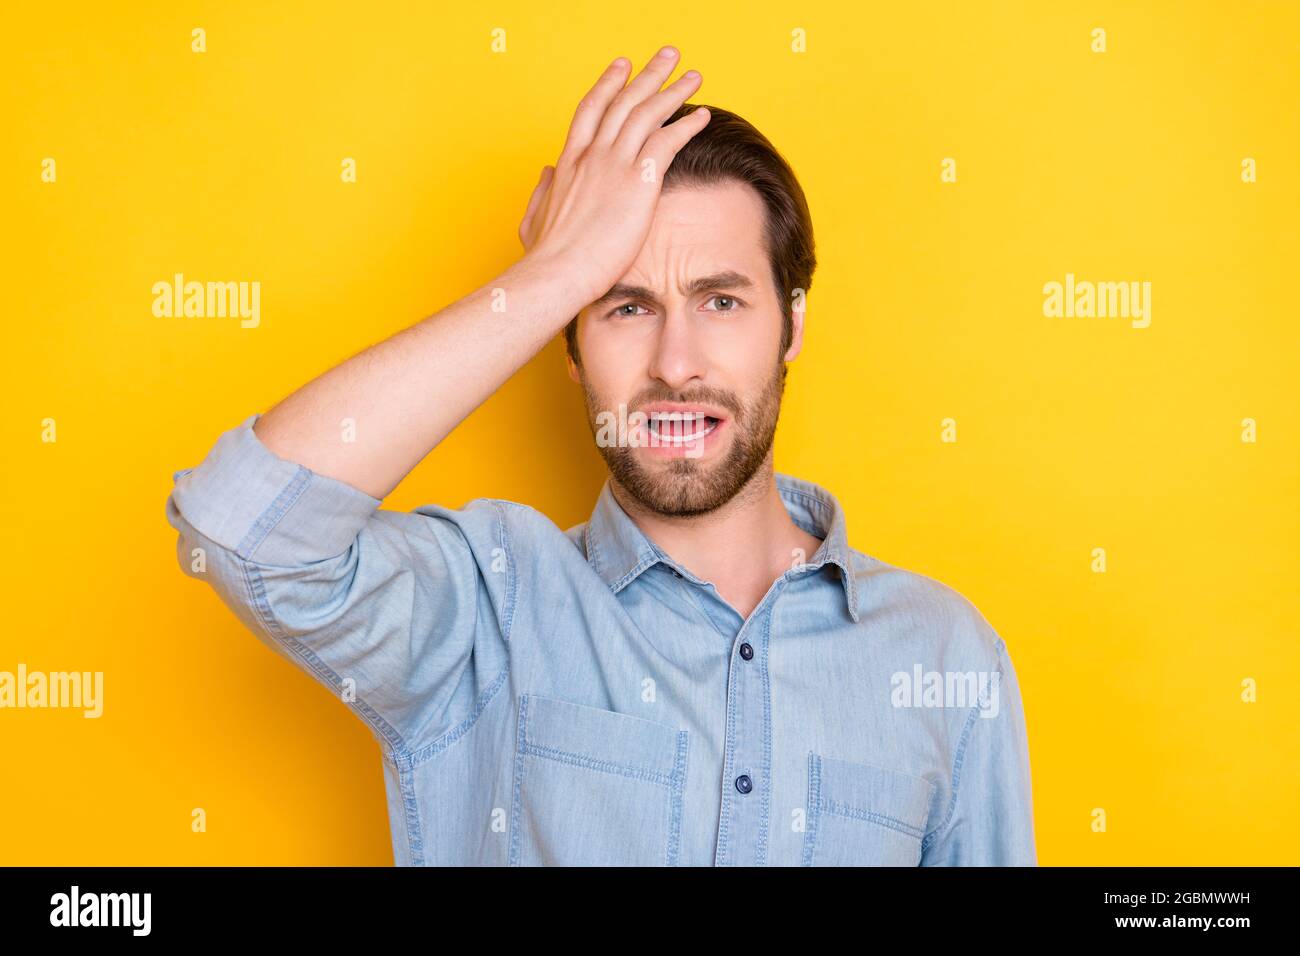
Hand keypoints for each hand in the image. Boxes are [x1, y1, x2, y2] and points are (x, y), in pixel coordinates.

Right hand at [516, 47, 710, 304]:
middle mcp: (592, 154)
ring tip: (693, 76)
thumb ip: (541, 192)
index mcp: (569, 161)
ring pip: (648, 114)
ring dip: (673, 91)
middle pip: (624, 101)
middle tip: (667, 56)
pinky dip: (686, 124)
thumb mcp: (534, 217)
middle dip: (648, 74)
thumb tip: (547, 174)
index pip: (592, 109)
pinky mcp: (637, 182)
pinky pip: (667, 141)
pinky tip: (701, 115)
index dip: (609, 84)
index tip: (622, 66)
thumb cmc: (546, 256)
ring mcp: (614, 165)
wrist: (557, 271)